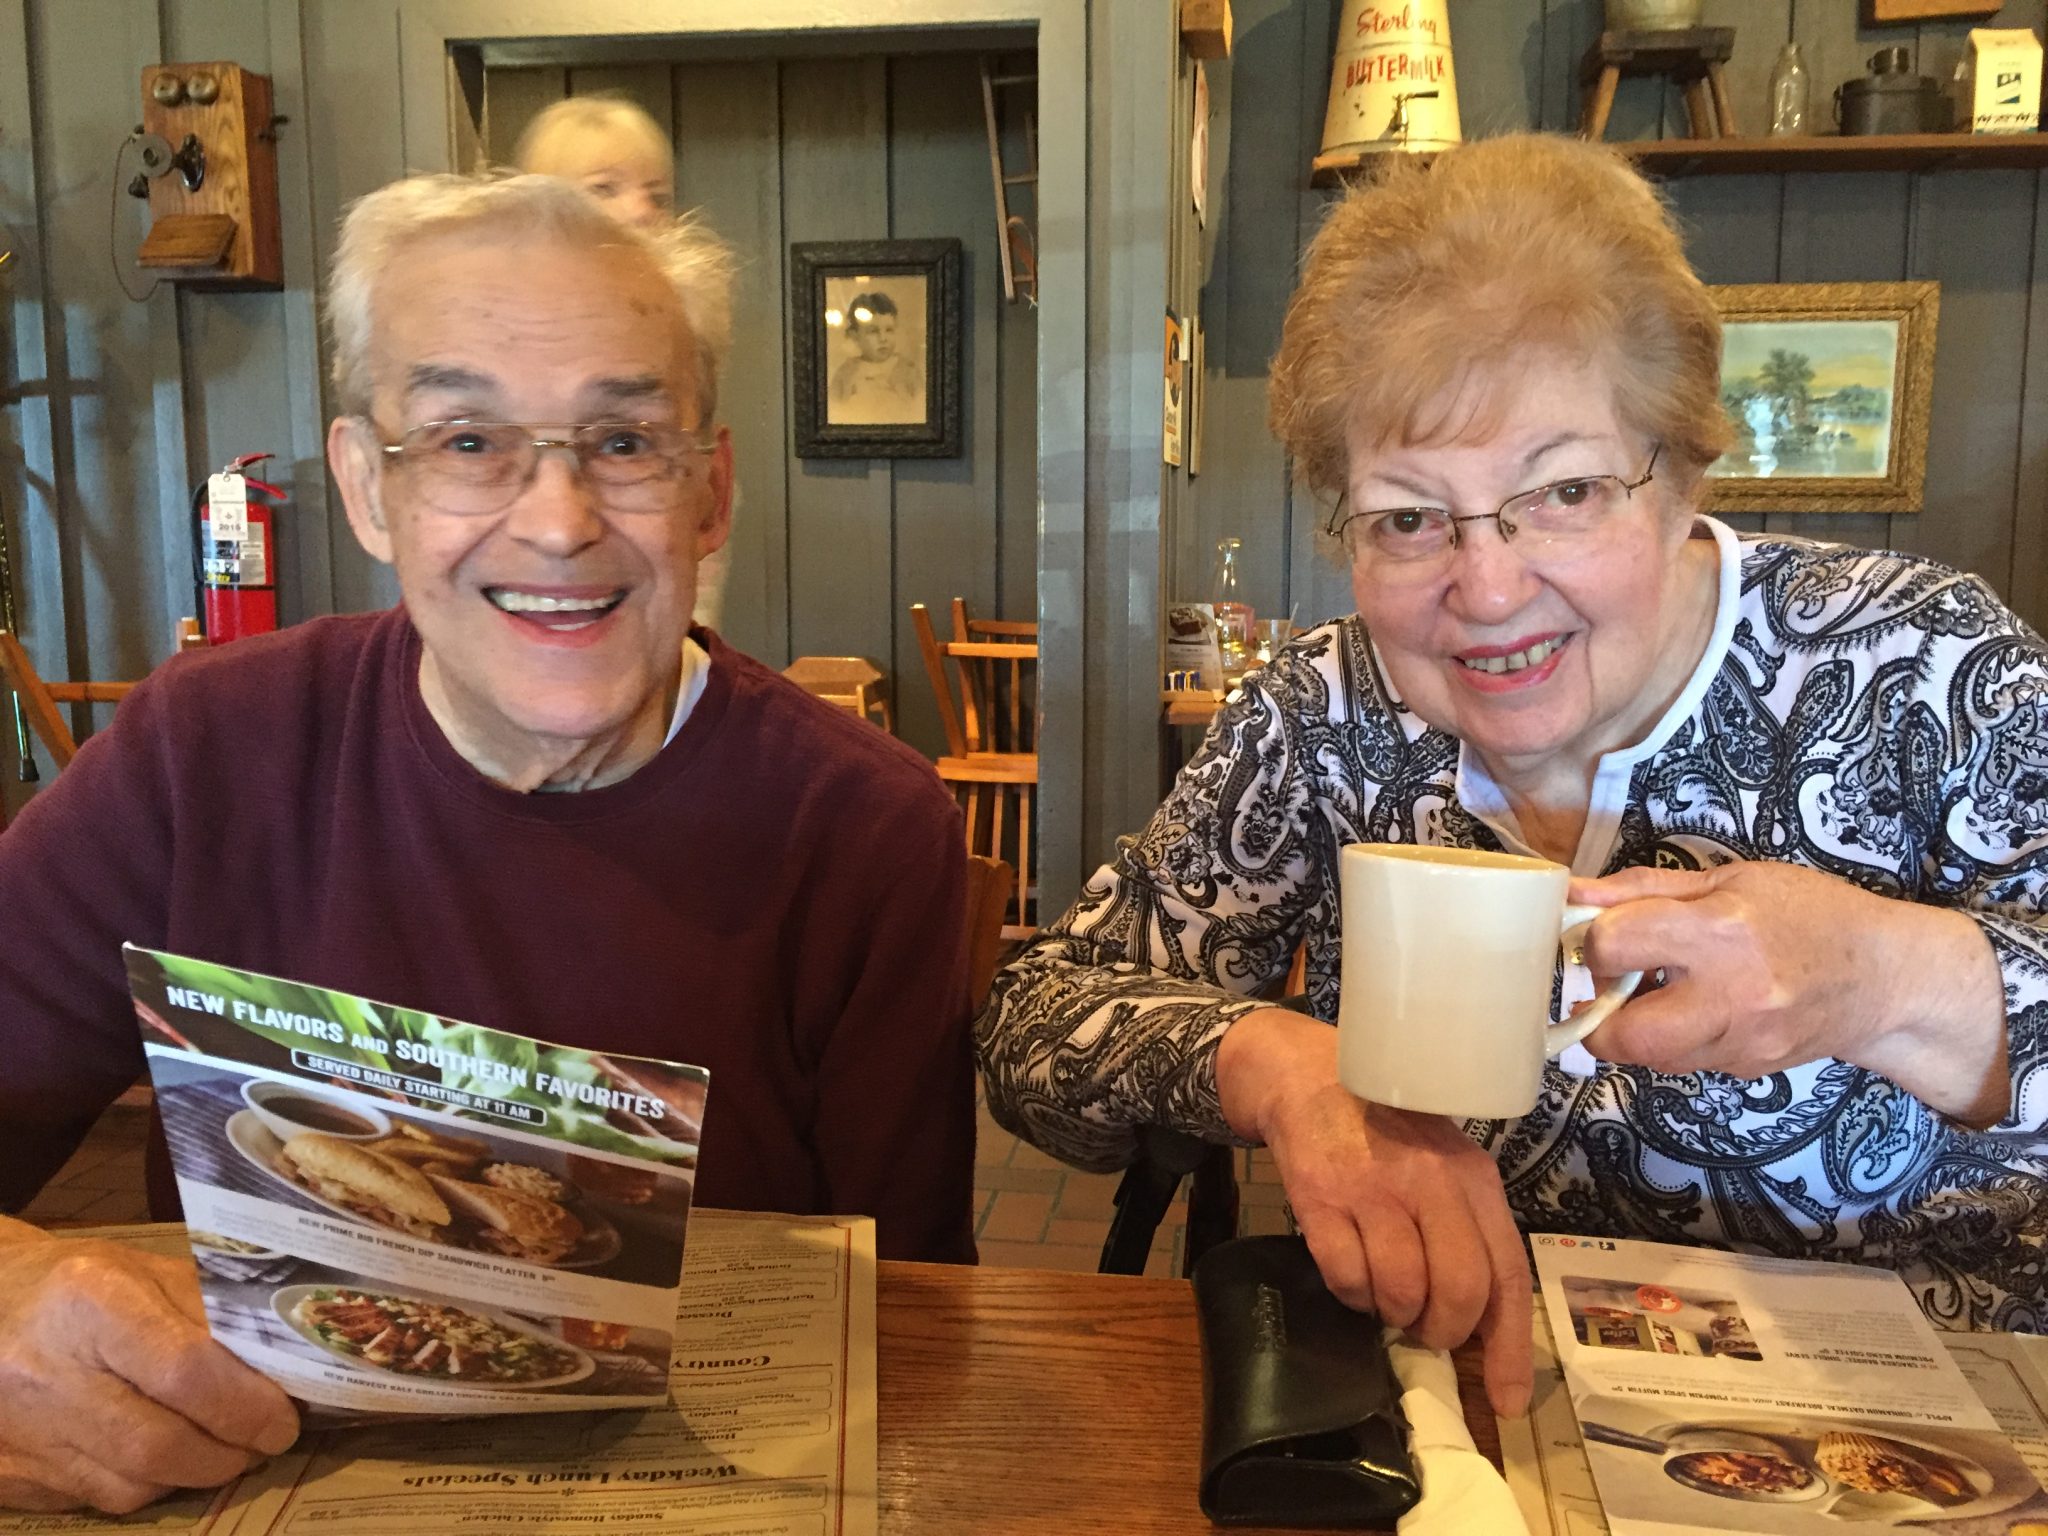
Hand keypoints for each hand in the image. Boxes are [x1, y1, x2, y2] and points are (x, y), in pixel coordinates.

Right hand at [0, 1219, 298, 1512]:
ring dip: (192, 1475)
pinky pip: (97, 1500)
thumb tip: (283, 1365)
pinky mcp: (10, 1475)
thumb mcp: (146, 1274)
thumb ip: (211, 1316)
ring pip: (132, 1485)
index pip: (185, 1370)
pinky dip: (145, 1484)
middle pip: (158, 1444)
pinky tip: (161, 1455)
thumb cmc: (79, 1287)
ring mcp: (22, 1432)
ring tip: (219, 1446)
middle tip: (263, 1441)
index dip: (245, 1405)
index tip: (282, 1419)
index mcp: (92, 1303)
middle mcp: (47, 1372)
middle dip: (229, 1453)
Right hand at [1216, 1010, 1532, 1417]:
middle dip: (1441, 1331)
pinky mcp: (1322, 1198)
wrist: (1311, 1081)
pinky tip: (1351, 1273)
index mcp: (1475, 1180)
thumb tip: (1484, 1326)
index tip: (1507, 1400)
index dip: (1510, 1346)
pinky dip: (1350, 1294)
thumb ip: (1469, 1233)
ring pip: (1399, 1291)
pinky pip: (1345, 1278)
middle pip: (1458, 1291)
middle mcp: (1431, 1183)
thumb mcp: (1447, 1169)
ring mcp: (1374, 1189)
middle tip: (1424, 1330)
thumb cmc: (1390, 1136)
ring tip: (1384, 1294)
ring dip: (1391, 1313)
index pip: (1507, 1274)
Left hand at [1570, 862, 2006, 1121]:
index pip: (1615, 944)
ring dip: (1634, 1028)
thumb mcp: (1729, 879)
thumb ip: (1643, 890)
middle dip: (1596, 1014)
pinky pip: (1684, 1062)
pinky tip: (1697, 1008)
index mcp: (1720, 932)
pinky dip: (1673, 1039)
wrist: (1888, 979)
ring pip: (1649, 1056)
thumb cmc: (1810, 915)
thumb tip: (1573, 894)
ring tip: (1659, 991)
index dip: (1590, 939)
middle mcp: (1730, 996)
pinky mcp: (1747, 1071)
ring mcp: (1741, 1043)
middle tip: (1609, 985)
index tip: (1596, 933)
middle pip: (1622, 1035)